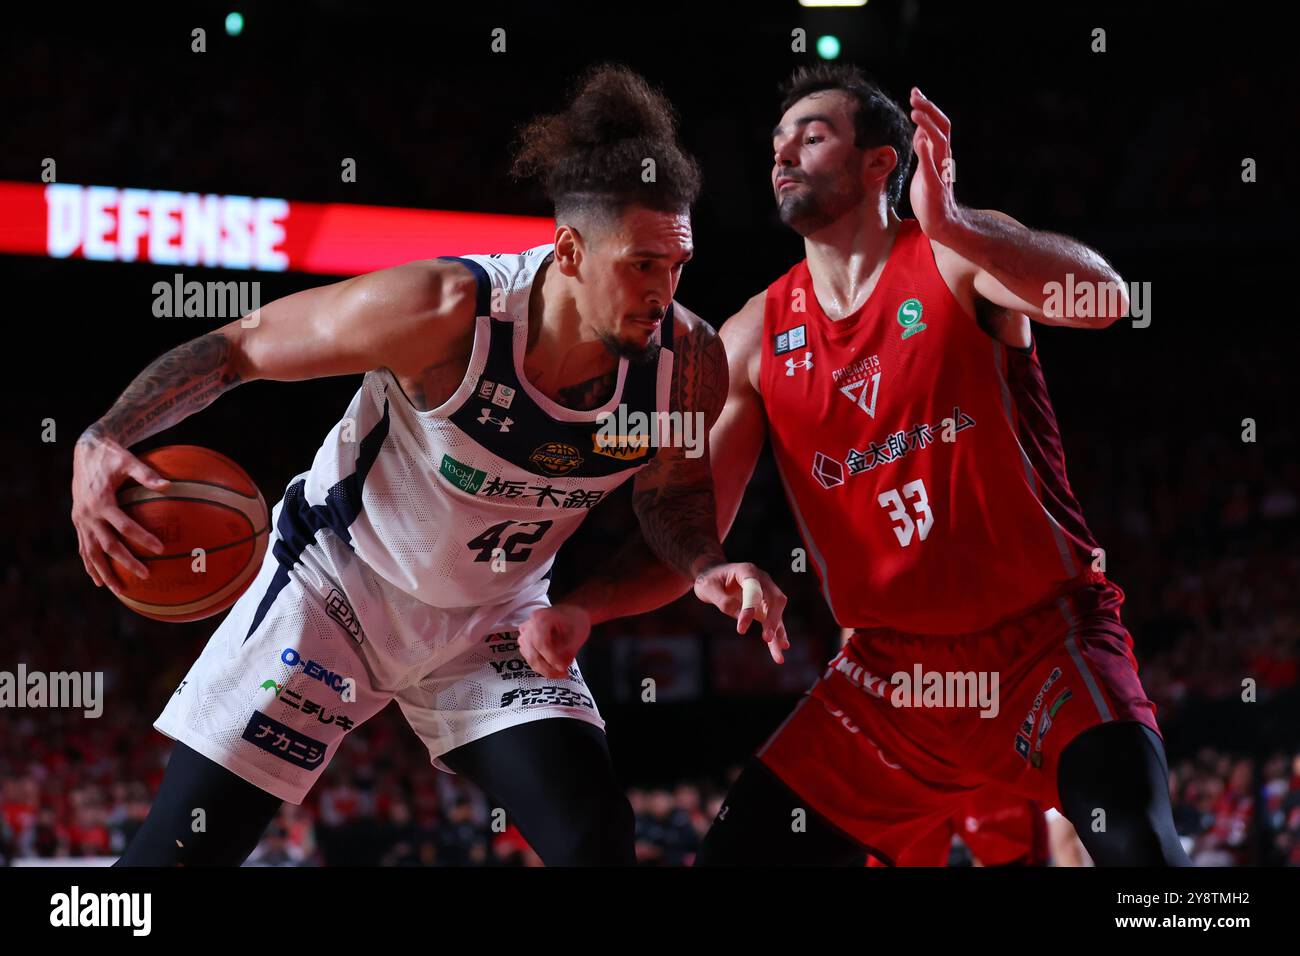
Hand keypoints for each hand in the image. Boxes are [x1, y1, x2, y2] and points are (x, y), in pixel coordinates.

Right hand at [71, 430, 171, 591]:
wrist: (86, 450)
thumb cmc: (112, 455)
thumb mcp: (128, 460)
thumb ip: (146, 473)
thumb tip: (169, 484)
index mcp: (101, 502)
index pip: (124, 526)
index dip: (141, 538)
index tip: (160, 549)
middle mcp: (88, 514)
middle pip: (107, 545)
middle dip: (125, 562)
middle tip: (146, 575)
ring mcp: (80, 520)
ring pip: (90, 552)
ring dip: (103, 571)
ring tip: (118, 589)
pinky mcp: (77, 521)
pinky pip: (82, 547)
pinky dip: (89, 564)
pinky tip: (98, 579)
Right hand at [517, 604, 591, 679]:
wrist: (571, 614)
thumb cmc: (574, 620)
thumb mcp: (577, 635)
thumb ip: (568, 653)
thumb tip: (561, 668)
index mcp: (541, 618)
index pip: (540, 643)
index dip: (551, 658)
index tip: (562, 668)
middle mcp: (529, 625)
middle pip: (533, 653)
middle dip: (548, 669)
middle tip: (563, 675)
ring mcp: (524, 633)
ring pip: (530, 658)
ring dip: (545, 669)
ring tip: (561, 672)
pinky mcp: (525, 642)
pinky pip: (530, 658)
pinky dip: (542, 665)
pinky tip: (554, 667)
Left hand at [692, 562, 788, 663]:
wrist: (713, 574)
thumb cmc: (709, 579)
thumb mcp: (707, 587)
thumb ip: (723, 600)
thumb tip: (740, 616)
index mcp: (747, 571)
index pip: (753, 590)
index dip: (749, 609)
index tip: (741, 630)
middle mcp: (762, 581)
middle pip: (774, 599)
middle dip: (772, 620)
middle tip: (767, 638)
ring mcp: (766, 593)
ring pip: (777, 613)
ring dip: (779, 632)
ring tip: (781, 651)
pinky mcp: (764, 606)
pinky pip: (773, 621)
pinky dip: (777, 635)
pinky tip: (780, 649)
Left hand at [908, 87, 965, 243]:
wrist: (940, 224)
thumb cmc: (930, 197)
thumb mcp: (923, 169)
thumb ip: (923, 151)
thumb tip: (919, 131)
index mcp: (940, 154)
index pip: (937, 124)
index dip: (927, 108)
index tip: (915, 92)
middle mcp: (943, 159)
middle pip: (942, 127)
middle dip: (929, 110)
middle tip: (916, 95)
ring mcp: (941, 172)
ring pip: (939, 143)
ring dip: (928, 125)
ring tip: (915, 112)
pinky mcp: (934, 187)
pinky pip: (931, 168)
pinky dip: (926, 154)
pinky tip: (919, 141)